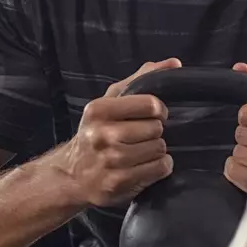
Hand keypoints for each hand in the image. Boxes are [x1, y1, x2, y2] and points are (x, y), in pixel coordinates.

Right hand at [63, 58, 180, 207]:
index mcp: (98, 110)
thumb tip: (175, 64)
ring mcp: (110, 161)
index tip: (154, 114)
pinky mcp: (118, 183)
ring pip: (159, 149)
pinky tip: (146, 164)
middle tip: (144, 135)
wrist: (71, 174)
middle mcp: (102, 135)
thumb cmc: (96, 131)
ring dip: (157, 150)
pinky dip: (160, 166)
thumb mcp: (111, 100)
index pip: (149, 104)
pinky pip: (158, 169)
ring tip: (144, 150)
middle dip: (155, 131)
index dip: (158, 109)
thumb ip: (142, 78)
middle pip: (155, 128)